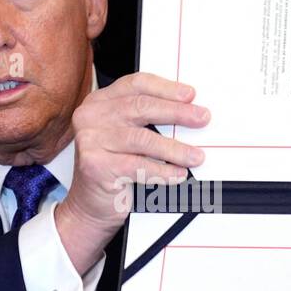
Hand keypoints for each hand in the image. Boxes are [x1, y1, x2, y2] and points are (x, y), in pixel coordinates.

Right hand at [54, 73, 208, 272]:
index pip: (135, 84)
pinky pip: (138, 166)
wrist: (89, 206)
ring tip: (195, 156)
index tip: (190, 95)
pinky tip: (178, 174)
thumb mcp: (126, 137)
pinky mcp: (95, 165)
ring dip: (174, 148)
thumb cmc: (112, 170)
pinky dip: (163, 171)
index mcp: (99, 102)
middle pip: (140, 107)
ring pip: (142, 138)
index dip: (165, 88)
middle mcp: (91, 116)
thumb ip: (146, 120)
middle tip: (201, 118)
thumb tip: (188, 112)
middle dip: (177, 113)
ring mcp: (90, 140)